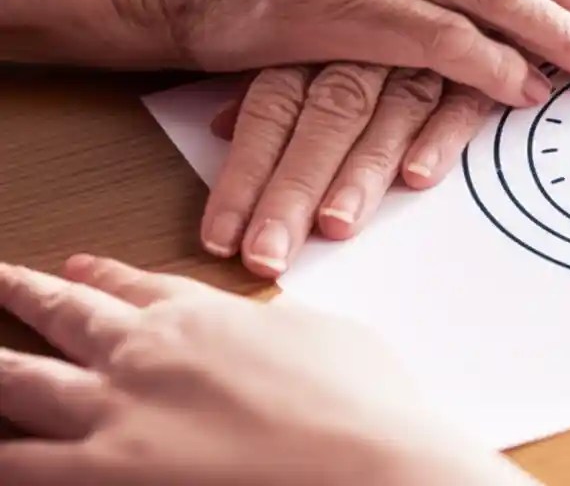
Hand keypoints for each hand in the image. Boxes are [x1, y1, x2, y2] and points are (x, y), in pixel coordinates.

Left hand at [0, 256, 538, 485]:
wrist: (368, 461)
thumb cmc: (362, 404)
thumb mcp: (325, 337)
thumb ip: (276, 326)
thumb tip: (266, 328)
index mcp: (204, 314)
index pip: (136, 285)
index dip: (100, 275)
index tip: (79, 268)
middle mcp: (147, 352)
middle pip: (66, 312)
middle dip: (24, 292)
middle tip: (0, 279)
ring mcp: (116, 412)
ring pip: (18, 380)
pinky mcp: (104, 473)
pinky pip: (20, 465)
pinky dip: (0, 455)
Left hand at [199, 65, 490, 276]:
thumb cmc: (382, 19)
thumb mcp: (321, 38)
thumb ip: (275, 84)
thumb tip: (217, 125)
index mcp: (318, 45)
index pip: (271, 109)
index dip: (244, 175)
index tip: (220, 238)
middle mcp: (365, 53)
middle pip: (323, 120)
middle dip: (292, 191)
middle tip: (268, 254)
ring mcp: (424, 61)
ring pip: (387, 114)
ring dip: (362, 171)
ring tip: (335, 225)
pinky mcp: (479, 73)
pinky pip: (460, 101)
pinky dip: (441, 135)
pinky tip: (419, 175)